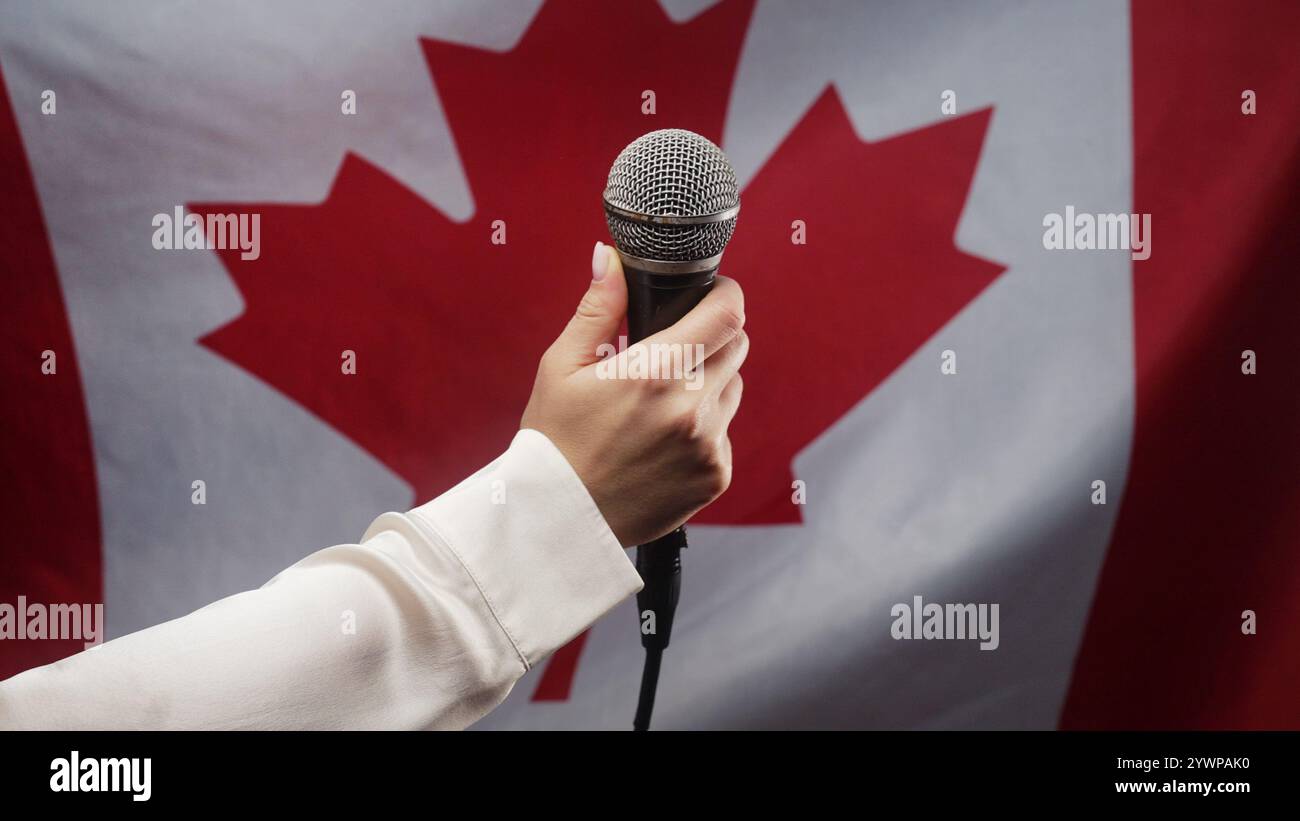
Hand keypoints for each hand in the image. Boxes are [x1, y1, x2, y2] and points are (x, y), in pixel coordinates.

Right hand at [521, 241, 747, 546]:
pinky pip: (725, 432)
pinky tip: (663, 440)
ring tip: (661, 402)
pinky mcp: (715, 476)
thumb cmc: (554, 442)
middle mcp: (689, 407)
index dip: (725, 295)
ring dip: (709, 384)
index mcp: (653, 373)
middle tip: (673, 350)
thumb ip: (598, 309)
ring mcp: (707, 445)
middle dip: (712, 337)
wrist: (560, 520)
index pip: (727, 314)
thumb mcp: (562, 367)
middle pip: (737, 346)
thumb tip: (611, 258)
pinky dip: (704, 428)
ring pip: (732, 389)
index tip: (713, 293)